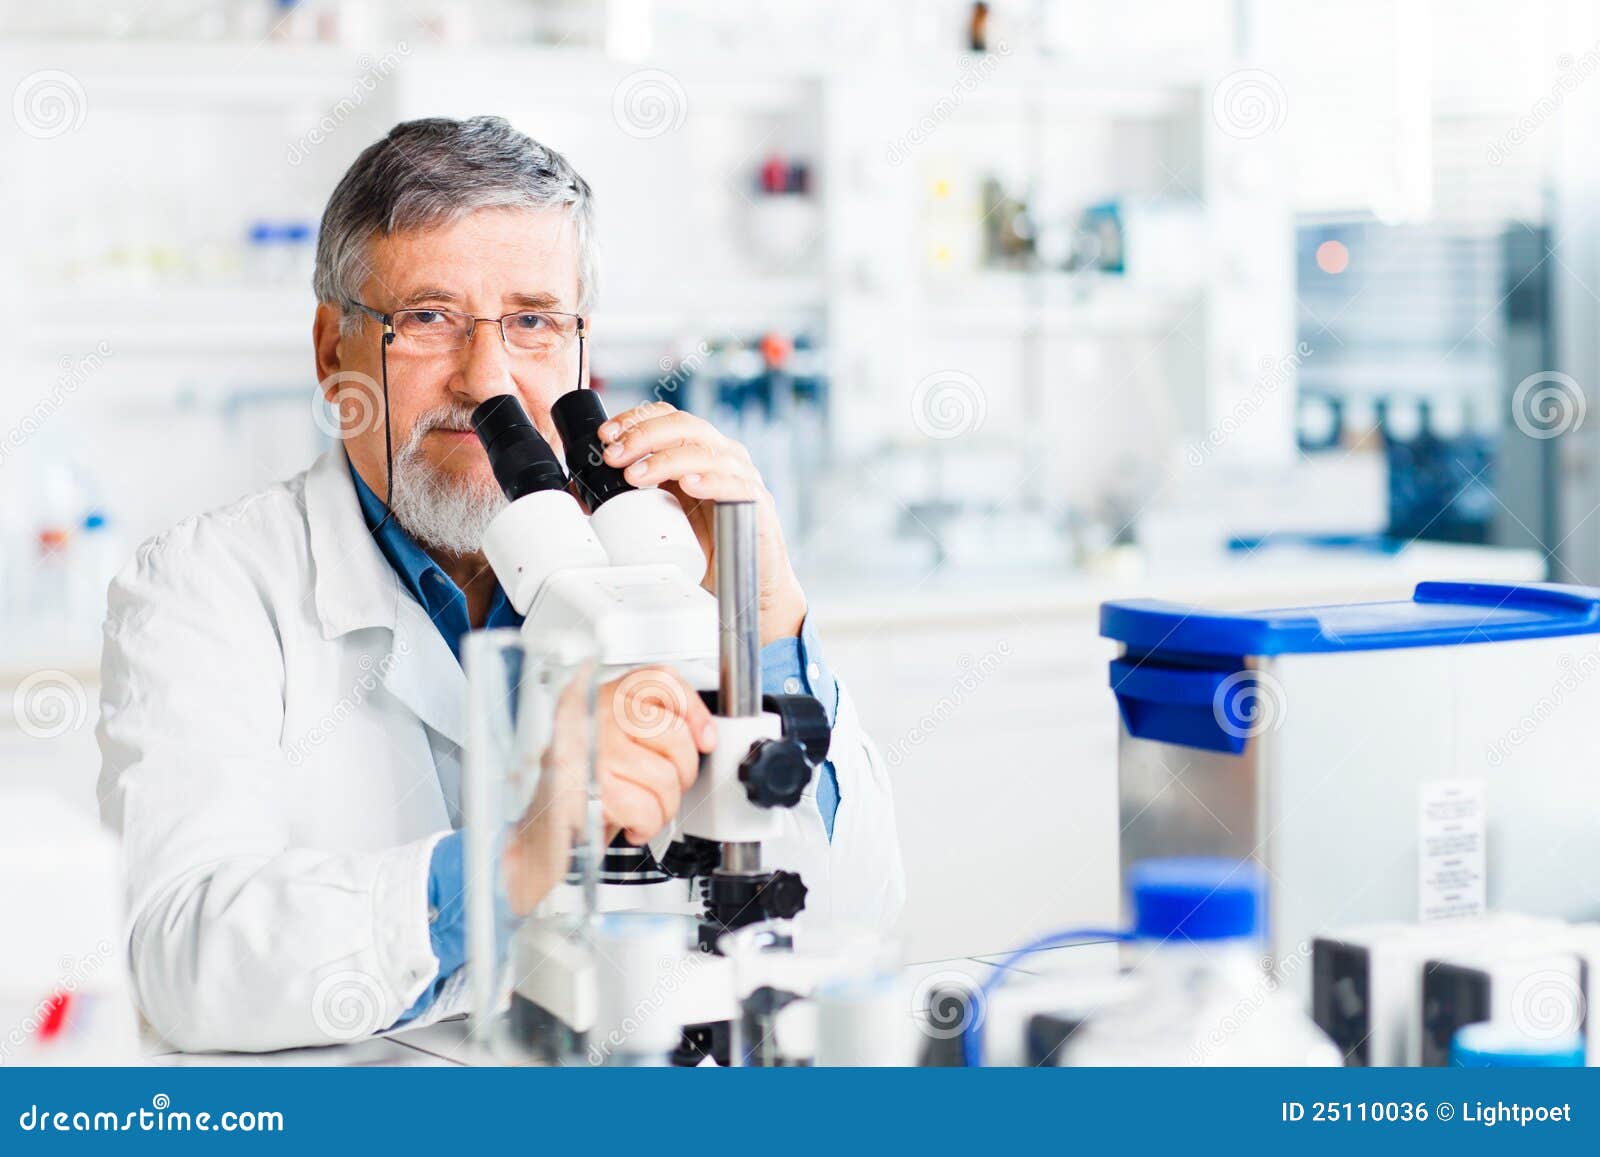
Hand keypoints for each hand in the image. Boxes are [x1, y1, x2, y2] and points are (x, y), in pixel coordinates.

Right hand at [501, 665, 715, 915]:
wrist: (531, 828)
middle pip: (674, 734)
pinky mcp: (592, 790)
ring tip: (645, 809)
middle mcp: (592, 716)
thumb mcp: (606, 739)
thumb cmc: (572, 785)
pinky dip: (647, 824)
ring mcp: (593, 751)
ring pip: (667, 777)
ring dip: (664, 806)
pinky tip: (633, 824)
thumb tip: (699, 734)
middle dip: (682, 771)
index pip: (660, 680)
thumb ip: (645, 724)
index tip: (705, 736)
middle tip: (667, 785)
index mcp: (597, 696)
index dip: (693, 709)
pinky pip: (647, 807)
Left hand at [599, 401, 807, 644]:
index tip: (606, 435)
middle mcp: (723, 457)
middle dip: (643, 436)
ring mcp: (742, 478)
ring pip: (706, 452)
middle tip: (614, 456)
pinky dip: (711, 481)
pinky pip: (736, 485)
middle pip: (685, 426)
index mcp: (701, 451)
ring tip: (637, 476)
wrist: (749, 586)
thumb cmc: (710, 549)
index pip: (669, 417)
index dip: (637, 419)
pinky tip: (690, 484)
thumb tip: (583, 490)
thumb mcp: (663, 515)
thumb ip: (635, 496)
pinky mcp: (757, 504)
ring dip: (666, 459)